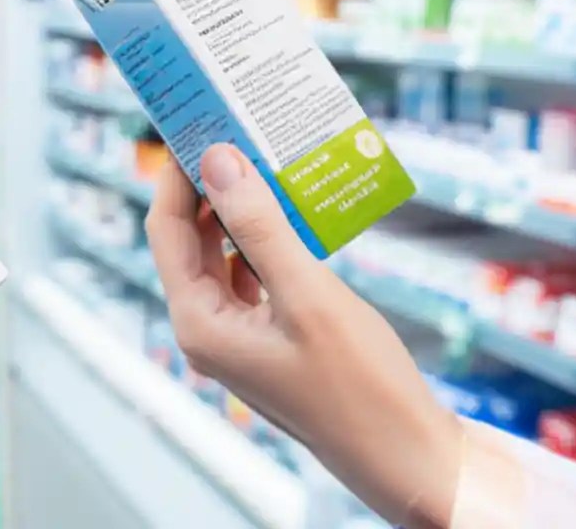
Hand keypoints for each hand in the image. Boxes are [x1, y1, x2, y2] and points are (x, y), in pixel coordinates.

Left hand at [145, 144, 463, 528]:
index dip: (176, 174)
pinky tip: (291, 212)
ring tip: (262, 159)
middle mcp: (208, 330)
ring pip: (222, 255)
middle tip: (230, 129)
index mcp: (200, 325)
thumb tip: (217, 162)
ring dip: (239, 210)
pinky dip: (266, 239)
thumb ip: (259, 228)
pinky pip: (254, 274)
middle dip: (206, 185)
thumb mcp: (308, 295)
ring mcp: (238, 336)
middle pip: (190, 239)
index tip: (192, 122)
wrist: (406, 452)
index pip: (168, 230)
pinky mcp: (269, 338)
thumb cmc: (360, 384)